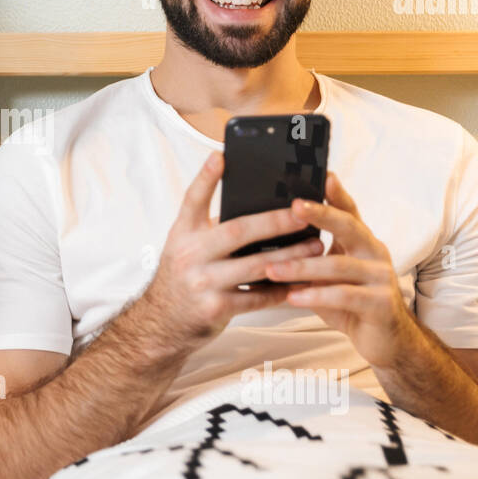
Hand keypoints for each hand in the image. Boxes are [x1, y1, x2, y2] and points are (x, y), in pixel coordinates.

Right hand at [139, 150, 324, 359]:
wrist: (162, 323)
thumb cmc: (184, 276)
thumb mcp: (186, 246)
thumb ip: (212, 228)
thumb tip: (258, 206)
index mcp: (182, 234)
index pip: (192, 200)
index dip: (206, 177)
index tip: (221, 155)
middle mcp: (189, 255)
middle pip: (237, 231)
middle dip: (275, 221)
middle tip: (303, 212)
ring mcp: (202, 283)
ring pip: (256, 266)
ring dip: (290, 256)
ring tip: (315, 246)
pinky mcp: (216, 309)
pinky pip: (257, 298)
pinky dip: (282, 289)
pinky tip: (301, 281)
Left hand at [263, 171, 416, 367]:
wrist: (385, 340)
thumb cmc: (349, 303)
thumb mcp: (326, 277)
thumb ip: (308, 258)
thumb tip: (263, 243)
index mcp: (361, 241)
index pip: (348, 210)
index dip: (336, 193)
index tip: (321, 174)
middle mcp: (374, 252)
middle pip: (349, 226)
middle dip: (321, 215)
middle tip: (293, 207)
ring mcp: (381, 277)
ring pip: (339, 266)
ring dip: (302, 267)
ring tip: (273, 268)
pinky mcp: (380, 303)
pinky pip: (344, 296)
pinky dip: (315, 296)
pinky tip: (292, 297)